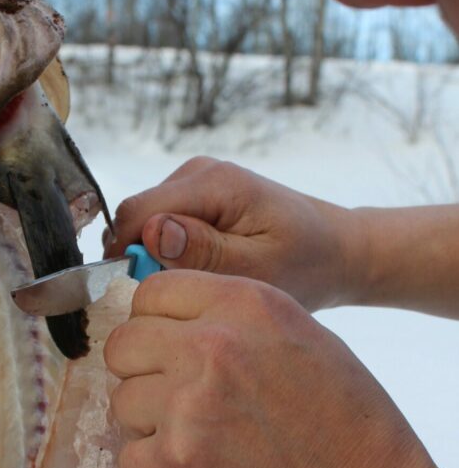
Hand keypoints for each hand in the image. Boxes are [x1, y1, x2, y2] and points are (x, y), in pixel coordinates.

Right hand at [104, 157, 364, 312]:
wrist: (336, 249)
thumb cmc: (305, 264)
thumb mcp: (257, 269)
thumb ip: (204, 252)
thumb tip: (151, 232)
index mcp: (213, 183)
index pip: (137, 214)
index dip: (131, 257)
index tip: (153, 296)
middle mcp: (198, 171)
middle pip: (136, 217)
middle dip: (145, 257)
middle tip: (182, 294)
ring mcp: (196, 179)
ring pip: (146, 222)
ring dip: (160, 256)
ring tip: (200, 282)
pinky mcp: (198, 195)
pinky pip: (162, 224)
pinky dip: (172, 250)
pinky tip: (204, 269)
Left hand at [104, 269, 437, 467]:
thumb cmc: (344, 424)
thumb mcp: (300, 336)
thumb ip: (232, 320)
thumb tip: (169, 322)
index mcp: (245, 304)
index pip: (152, 292)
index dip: (155, 324)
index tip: (168, 350)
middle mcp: (211, 345)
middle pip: (124, 345)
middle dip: (143, 373)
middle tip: (177, 400)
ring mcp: (187, 404)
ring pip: (123, 402)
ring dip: (151, 425)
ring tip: (201, 442)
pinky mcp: (175, 462)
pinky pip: (130, 458)